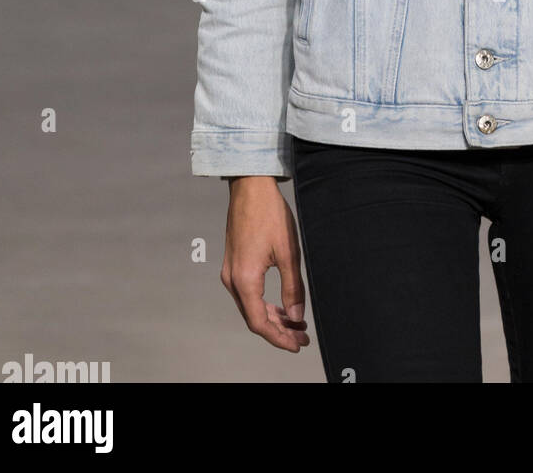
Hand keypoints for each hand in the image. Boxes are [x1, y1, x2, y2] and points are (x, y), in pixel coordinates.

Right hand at [221, 177, 310, 351]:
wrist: (250, 187)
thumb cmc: (269, 214)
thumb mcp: (288, 252)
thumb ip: (292, 287)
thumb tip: (296, 315)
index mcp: (245, 280)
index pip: (260, 323)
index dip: (279, 338)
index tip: (296, 345)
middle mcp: (233, 280)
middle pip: (254, 318)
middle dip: (279, 330)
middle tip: (301, 337)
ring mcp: (231, 272)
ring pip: (251, 306)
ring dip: (272, 317)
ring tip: (296, 323)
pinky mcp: (234, 264)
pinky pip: (248, 293)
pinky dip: (264, 303)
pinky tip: (281, 304)